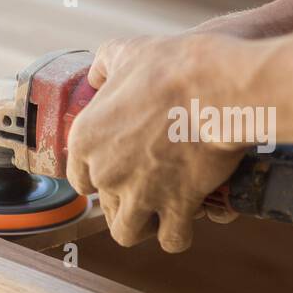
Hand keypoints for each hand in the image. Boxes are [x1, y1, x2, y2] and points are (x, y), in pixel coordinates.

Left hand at [66, 33, 245, 251]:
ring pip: (128, 233)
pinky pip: (171, 240)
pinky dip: (179, 234)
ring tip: (160, 211)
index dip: (98, 176)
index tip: (117, 170)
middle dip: (124, 201)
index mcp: (86, 138)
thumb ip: (105, 65)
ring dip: (143, 225)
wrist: (213, 88)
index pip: (79, 178)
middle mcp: (106, 172)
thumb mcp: (126, 52)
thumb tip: (97, 74)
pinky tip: (187, 219)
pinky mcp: (176, 206)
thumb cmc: (171, 67)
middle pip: (105, 206)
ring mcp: (139, 194)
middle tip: (146, 187)